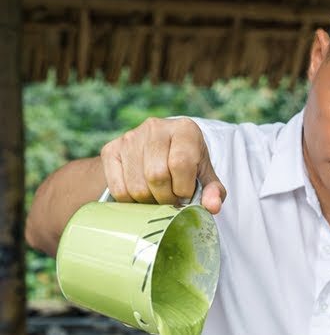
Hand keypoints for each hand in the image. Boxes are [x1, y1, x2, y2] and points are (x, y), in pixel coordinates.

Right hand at [100, 117, 226, 212]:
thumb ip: (214, 191)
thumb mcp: (206, 176)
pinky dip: (131, 201)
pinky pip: (118, 189)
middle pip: (156, 176)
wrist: (160, 150)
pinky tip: (142, 194)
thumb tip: (212, 207)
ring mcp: (130, 137)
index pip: (180, 164)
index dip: (183, 188)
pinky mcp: (110, 149)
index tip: (185, 195)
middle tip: (171, 200)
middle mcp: (155, 127)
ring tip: (158, 196)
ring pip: (136, 186)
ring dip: (149, 201)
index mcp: (185, 129)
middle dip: (166, 198)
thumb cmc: (188, 165)